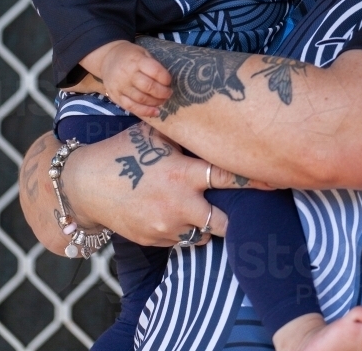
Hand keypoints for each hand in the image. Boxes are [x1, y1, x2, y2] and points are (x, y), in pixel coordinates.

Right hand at [19, 128, 274, 254]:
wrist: (86, 185)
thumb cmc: (122, 152)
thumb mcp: (154, 137)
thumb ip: (183, 135)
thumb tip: (213, 118)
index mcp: (181, 173)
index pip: (226, 178)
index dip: (253, 181)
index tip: (276, 181)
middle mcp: (179, 204)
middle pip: (224, 222)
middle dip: (231, 215)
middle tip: (233, 205)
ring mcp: (167, 227)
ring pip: (204, 234)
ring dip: (206, 223)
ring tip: (195, 206)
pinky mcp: (156, 241)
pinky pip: (182, 241)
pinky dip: (183, 230)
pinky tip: (172, 213)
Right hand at [84, 40, 172, 117]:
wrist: (107, 59)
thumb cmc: (129, 55)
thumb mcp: (142, 52)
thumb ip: (153, 64)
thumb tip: (166, 81)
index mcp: (136, 60)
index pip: (154, 71)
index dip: (165, 78)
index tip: (169, 81)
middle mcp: (127, 74)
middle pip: (148, 87)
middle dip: (163, 92)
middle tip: (168, 93)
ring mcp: (120, 86)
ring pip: (141, 99)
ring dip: (155, 102)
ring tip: (162, 101)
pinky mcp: (115, 97)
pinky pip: (131, 107)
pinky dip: (145, 111)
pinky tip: (155, 112)